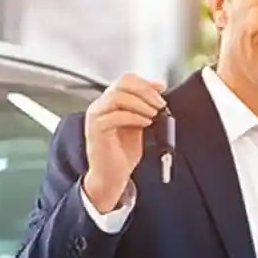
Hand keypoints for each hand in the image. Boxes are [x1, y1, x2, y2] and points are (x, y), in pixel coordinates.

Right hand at [82, 73, 167, 209]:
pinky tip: (145, 123)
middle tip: (160, 103)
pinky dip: (134, 117)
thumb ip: (143, 109)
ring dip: (140, 103)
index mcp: (109, 103)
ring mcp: (96, 116)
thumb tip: (157, 93)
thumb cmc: (121, 154)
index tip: (161, 88)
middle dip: (145, 92)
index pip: (125, 80)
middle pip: (122, 84)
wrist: (111, 176)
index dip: (145, 82)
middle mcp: (100, 106)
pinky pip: (115, 115)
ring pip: (117, 97)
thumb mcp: (138, 126)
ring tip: (153, 114)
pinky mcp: (96, 129)